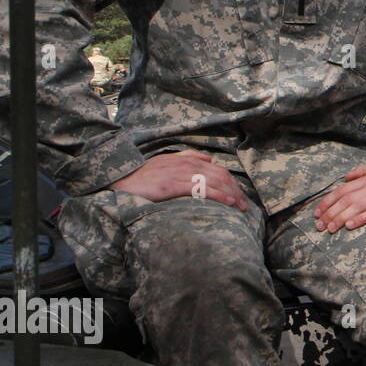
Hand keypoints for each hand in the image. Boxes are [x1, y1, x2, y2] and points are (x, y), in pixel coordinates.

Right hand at [109, 149, 248, 210]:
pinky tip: (228, 202)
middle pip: (220, 175)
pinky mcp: (174, 184)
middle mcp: (187, 163)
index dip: (231, 182)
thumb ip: (185, 158)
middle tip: (245, 205)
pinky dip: (218, 195)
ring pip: (215, 181)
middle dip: (235, 190)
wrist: (119, 181)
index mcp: (186, 159)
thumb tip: (206, 159)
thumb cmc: (142, 176)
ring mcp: (181, 173)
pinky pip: (202, 188)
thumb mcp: (165, 162)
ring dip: (232, 194)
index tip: (238, 195)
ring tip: (241, 207)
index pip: (217, 169)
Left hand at [313, 165, 365, 232]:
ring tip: (331, 229)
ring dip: (342, 218)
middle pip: (347, 199)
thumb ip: (362, 172)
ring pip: (357, 206)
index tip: (316, 215)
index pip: (342, 190)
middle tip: (320, 227)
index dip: (327, 202)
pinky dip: (361, 218)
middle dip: (331, 213)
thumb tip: (346, 176)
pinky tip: (351, 226)